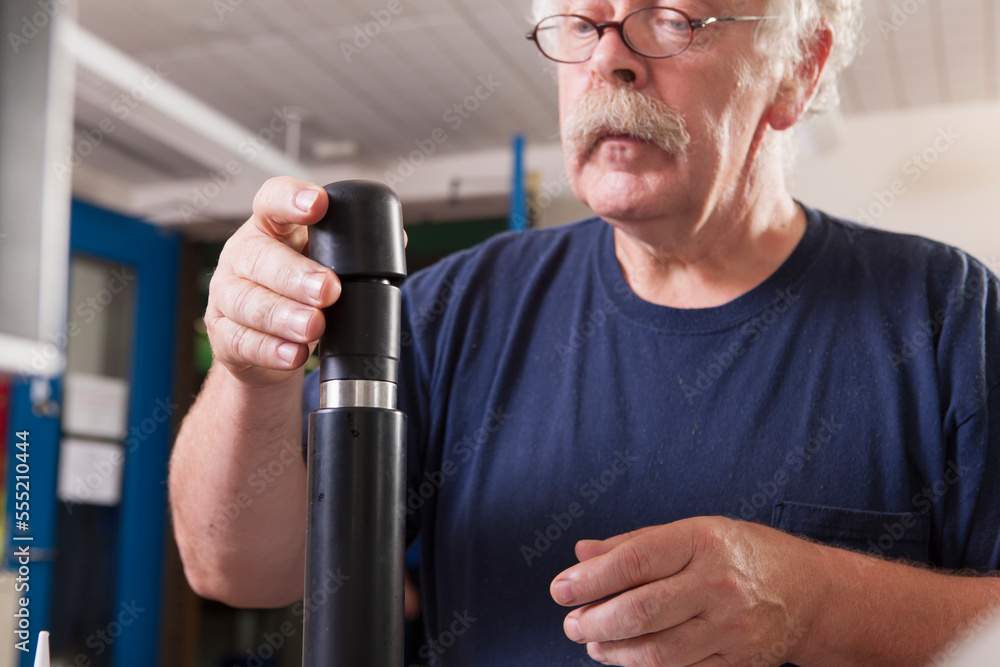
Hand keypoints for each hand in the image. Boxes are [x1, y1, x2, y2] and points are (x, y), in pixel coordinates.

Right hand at [205, 176, 338, 384]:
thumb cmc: (298, 290)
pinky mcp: (223, 336)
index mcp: (269, 227)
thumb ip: (354, 249)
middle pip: (259, 257)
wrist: (268, 343)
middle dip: (296, 274)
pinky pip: (241, 341)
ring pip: (247, 302)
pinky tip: (294, 354)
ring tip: (314, 327)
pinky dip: (270, 350)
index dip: (291, 199)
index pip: (272, 200)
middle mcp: (242, 255)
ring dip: (284, 316)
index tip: (317, 205)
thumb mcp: (322, 261)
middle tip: (329, 289)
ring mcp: (226, 295)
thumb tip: (397, 240)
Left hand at [550, 517, 825, 665]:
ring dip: (614, 651)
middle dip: (595, 620)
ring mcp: (731, 628)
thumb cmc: (742, 553)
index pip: (634, 561)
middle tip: (572, 623)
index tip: (560, 589)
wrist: (814, 593)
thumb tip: (582, 553)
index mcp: (702, 541)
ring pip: (658, 651)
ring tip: (593, 642)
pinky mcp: (738, 662)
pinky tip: (625, 658)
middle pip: (641, 611)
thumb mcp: (694, 531)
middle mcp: (718, 584)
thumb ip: (635, 543)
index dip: (590, 579)